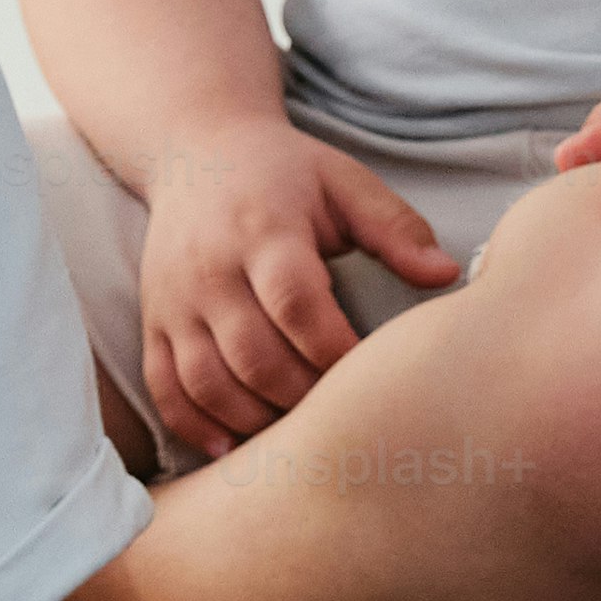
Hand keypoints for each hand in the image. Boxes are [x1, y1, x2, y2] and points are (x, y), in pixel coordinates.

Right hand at [131, 123, 459, 457]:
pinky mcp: (153, 320)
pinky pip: (164, 386)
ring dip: (253, 420)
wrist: (195, 151)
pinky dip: (194, 426)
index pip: (295, 304)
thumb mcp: (344, 182)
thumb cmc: (284, 173)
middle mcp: (210, 269)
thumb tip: (447, 276)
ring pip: (207, 381)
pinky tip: (229, 449)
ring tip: (296, 436)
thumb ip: (395, 228)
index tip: (370, 377)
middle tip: (342, 417)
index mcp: (263, 231)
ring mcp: (175, 300)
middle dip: (302, 397)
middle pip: (253, 355)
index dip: (333, 350)